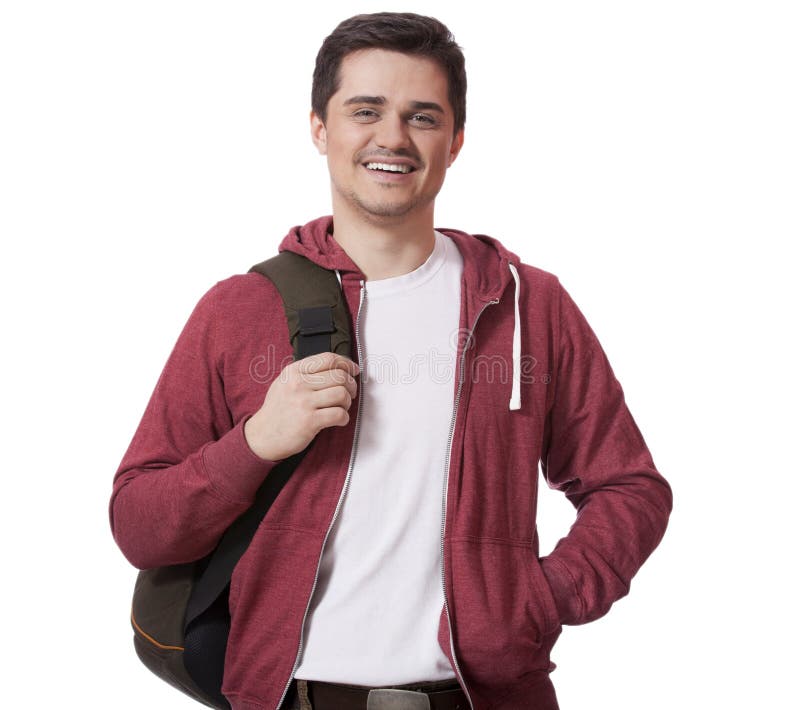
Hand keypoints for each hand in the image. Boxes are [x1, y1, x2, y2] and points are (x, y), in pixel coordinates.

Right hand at [245, 352, 359, 460]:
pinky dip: (344, 418)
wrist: (262, 436)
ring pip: (342, 393)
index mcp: (294, 371)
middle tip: (350, 393)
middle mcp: (298, 384)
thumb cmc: (278, 410)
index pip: (328, 358)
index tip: (353, 370)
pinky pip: (339, 414)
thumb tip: (338, 367)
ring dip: (348, 402)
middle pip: (339, 376)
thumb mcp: (285, 383)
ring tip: (341, 407)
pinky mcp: (309, 421)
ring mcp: (303, 402)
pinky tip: (338, 419)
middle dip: (351, 385)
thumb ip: (307, 373)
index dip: (346, 363)